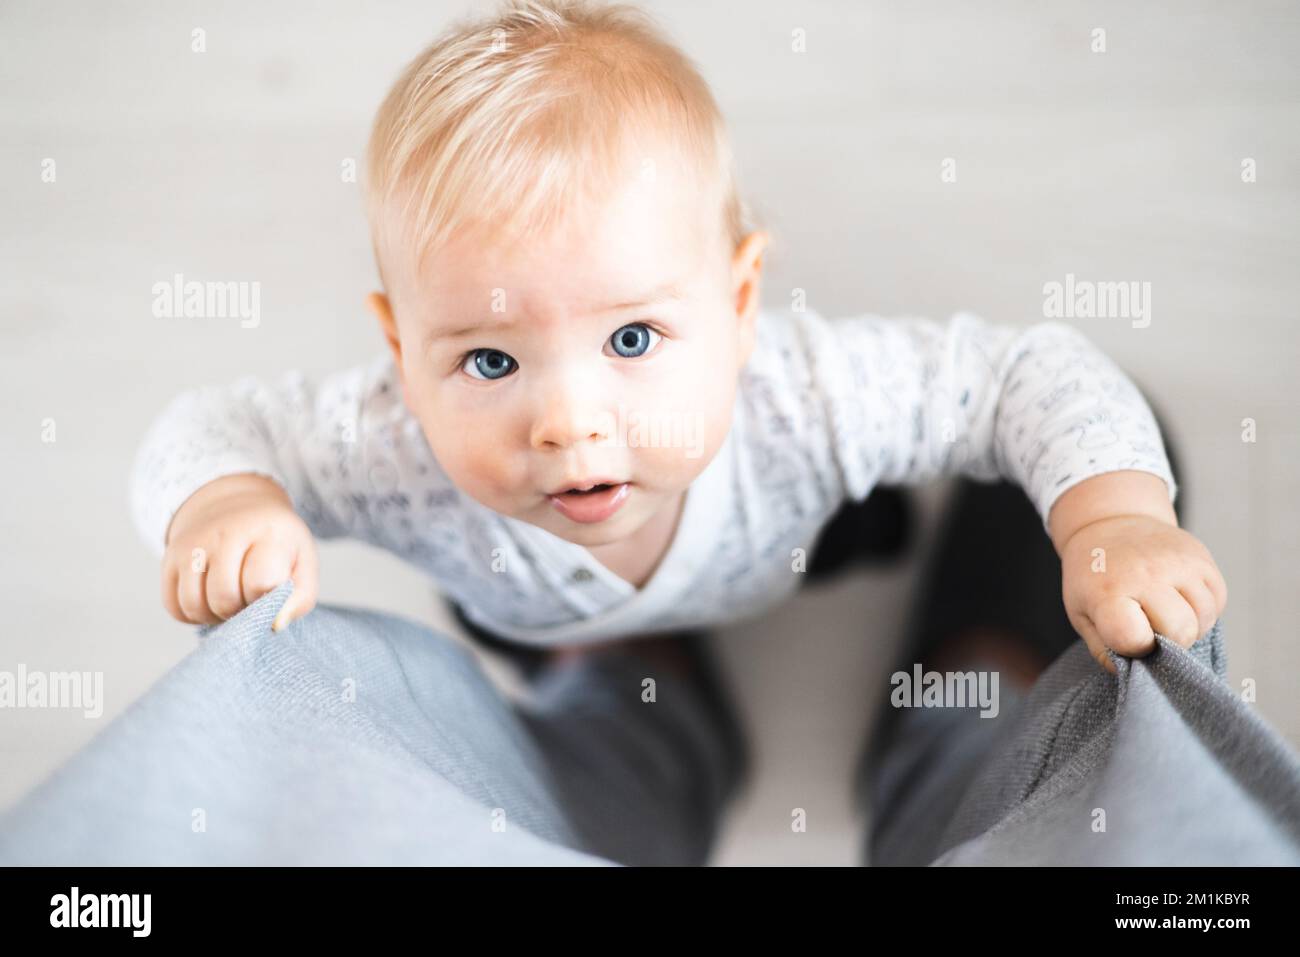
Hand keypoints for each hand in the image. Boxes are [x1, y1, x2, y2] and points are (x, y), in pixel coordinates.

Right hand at [160, 473, 318, 631]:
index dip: (266, 600)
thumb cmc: (275, 544)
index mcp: (268, 532)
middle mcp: (225, 533)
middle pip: (223, 598)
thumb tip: (275, 625)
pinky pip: (174, 607)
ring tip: (230, 601)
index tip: (271, 592)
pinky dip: (192, 615)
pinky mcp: (169, 556)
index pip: (260, 582)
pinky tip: (210, 600)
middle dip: (239, 612)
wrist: (236, 505)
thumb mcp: (302, 562)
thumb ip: (301, 598)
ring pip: (194, 606)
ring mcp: (192, 543)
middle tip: (249, 600)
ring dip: (214, 616)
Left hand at [1058, 514, 1227, 673]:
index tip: (1129, 637)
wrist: (1111, 526)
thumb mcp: (1082, 614)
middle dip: (1170, 642)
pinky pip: (1217, 600)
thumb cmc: (1094, 579)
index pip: (1135, 639)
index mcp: (1108, 591)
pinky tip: (1180, 598)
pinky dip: (1203, 609)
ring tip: (1165, 612)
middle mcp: (1146, 574)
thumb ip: (1104, 650)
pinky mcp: (1201, 557)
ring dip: (1190, 625)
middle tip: (1152, 629)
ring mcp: (1177, 562)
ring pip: (1204, 618)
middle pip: (1180, 631)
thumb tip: (1135, 674)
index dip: (1136, 648)